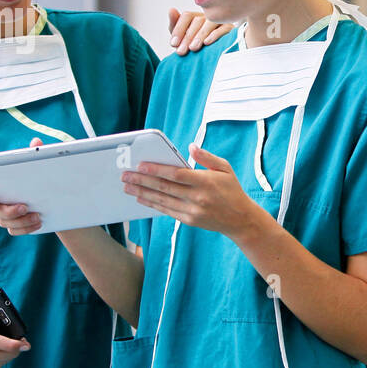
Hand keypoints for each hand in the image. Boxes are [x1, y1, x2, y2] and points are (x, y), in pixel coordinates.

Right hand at [0, 138, 43, 233]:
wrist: (49, 196)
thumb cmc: (36, 176)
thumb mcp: (37, 164)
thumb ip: (34, 153)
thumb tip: (36, 142)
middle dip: (10, 211)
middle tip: (25, 207)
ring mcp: (6, 217)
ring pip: (7, 224)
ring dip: (22, 221)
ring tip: (38, 216)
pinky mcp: (16, 226)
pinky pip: (16, 232)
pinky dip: (26, 229)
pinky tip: (39, 224)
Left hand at [121, 144, 264, 239]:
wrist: (241, 219)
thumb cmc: (232, 190)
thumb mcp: (225, 168)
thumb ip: (207, 157)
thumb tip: (190, 147)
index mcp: (205, 182)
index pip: (175, 174)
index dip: (157, 169)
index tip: (141, 165)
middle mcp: (197, 197)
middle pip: (164, 187)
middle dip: (142, 180)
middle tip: (126, 175)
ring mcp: (192, 211)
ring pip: (162, 200)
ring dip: (142, 192)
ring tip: (127, 186)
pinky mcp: (189, 220)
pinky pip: (166, 210)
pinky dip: (152, 204)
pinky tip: (141, 198)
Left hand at [168, 7, 234, 54]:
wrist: (216, 57)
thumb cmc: (197, 47)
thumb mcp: (183, 38)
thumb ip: (175, 26)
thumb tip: (171, 10)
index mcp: (196, 17)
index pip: (187, 16)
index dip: (178, 29)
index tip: (173, 44)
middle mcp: (208, 17)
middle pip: (197, 20)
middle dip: (187, 37)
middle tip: (182, 51)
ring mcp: (219, 21)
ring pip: (209, 23)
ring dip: (200, 35)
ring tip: (193, 48)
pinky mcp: (230, 28)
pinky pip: (223, 28)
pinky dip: (215, 35)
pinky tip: (207, 43)